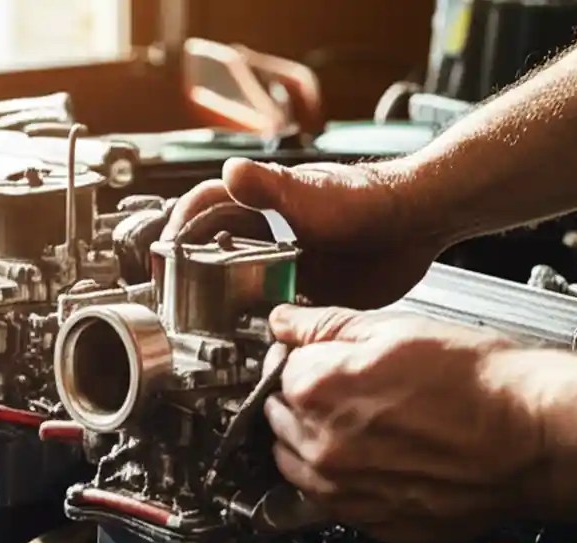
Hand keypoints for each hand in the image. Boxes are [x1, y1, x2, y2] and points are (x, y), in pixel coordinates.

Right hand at [162, 158, 447, 307]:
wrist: (414, 226)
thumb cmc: (366, 199)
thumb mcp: (309, 195)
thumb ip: (268, 186)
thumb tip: (230, 172)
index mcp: (256, 205)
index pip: (199, 212)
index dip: (175, 232)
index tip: (161, 256)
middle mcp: (263, 234)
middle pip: (209, 252)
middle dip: (188, 274)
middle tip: (172, 298)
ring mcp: (281, 263)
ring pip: (235, 284)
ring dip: (218, 303)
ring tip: (200, 323)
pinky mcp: (301, 290)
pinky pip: (268, 309)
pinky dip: (255, 323)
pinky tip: (248, 336)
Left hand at [263, 305, 545, 542]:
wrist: (536, 436)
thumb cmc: (480, 382)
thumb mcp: (396, 329)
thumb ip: (326, 326)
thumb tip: (285, 320)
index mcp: (317, 390)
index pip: (276, 373)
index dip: (297, 362)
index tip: (316, 360)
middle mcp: (322, 448)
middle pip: (279, 421)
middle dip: (299, 403)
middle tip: (344, 391)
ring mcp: (345, 492)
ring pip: (297, 467)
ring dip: (311, 445)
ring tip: (359, 426)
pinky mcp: (374, 522)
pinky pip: (333, 503)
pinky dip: (341, 483)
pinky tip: (377, 461)